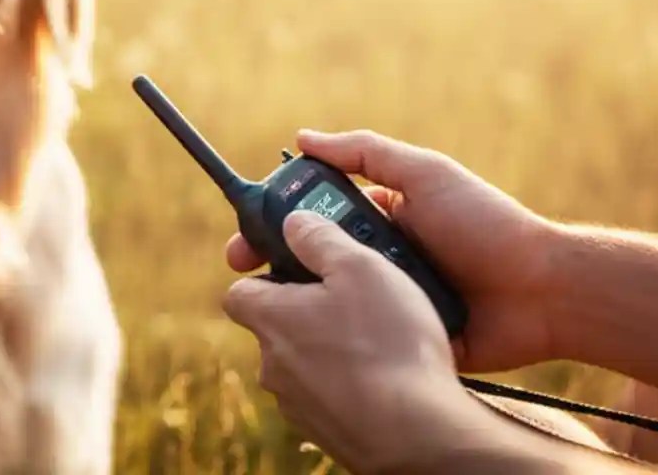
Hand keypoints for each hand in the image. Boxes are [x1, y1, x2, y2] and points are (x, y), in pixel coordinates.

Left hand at [222, 211, 506, 472]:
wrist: (417, 434)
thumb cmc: (388, 344)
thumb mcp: (360, 266)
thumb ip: (320, 238)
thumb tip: (294, 222)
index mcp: (270, 319)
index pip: (240, 292)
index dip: (264, 276)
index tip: (295, 269)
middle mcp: (273, 365)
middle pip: (275, 327)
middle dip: (306, 312)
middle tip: (351, 301)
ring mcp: (297, 403)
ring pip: (304, 364)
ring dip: (330, 350)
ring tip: (379, 339)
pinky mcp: (327, 432)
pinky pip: (330, 396)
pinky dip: (350, 384)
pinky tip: (388, 377)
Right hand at [226, 129, 557, 372]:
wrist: (542, 293)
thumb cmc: (487, 225)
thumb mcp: (426, 174)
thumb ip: (367, 154)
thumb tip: (302, 137)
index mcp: (378, 218)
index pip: (312, 217)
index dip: (274, 224)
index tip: (244, 234)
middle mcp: (376, 259)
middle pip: (310, 261)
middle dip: (272, 266)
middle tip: (242, 273)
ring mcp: (386, 301)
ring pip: (328, 303)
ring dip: (302, 303)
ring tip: (273, 308)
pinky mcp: (400, 341)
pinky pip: (358, 340)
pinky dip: (334, 340)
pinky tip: (305, 344)